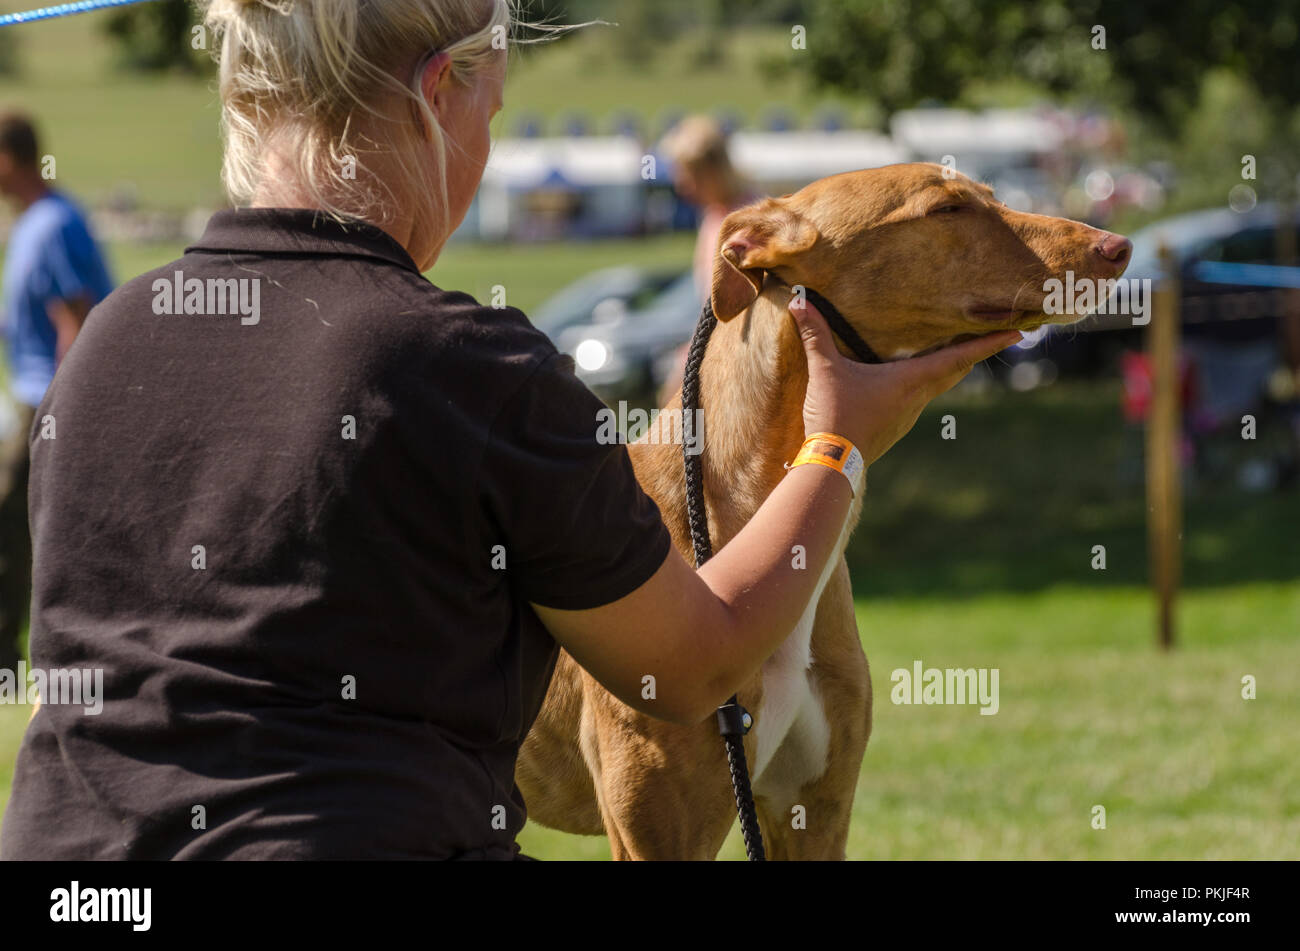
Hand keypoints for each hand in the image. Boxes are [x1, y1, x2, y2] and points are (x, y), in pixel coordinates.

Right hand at [789, 299, 1020, 466]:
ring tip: (950, 353)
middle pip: (955, 371)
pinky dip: (922, 386)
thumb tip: (799, 302)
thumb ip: (815, 335)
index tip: (1019, 332)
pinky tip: (906, 382)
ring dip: (946, 370)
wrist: (832, 465)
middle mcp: (917, 398)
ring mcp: (907, 416)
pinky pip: (916, 401)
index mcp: (912, 380)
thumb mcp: (825, 371)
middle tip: (989, 337)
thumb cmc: (837, 416)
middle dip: (972, 353)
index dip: (989, 343)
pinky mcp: (894, 428)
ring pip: (935, 388)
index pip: (960, 357)